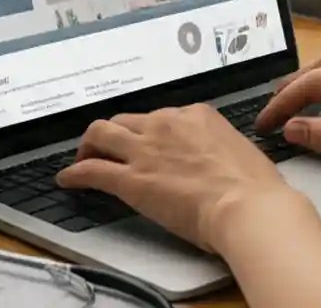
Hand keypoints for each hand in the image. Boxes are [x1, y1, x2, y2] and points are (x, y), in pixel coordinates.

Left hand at [56, 105, 307, 251]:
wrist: (246, 205)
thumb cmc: (253, 186)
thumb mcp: (238, 150)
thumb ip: (217, 148)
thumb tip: (215, 160)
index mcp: (196, 116)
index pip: (162, 117)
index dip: (150, 132)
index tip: (148, 143)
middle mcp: (166, 124)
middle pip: (127, 120)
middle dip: (115, 133)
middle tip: (110, 149)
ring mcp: (146, 150)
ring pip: (101, 133)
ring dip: (89, 145)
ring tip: (83, 157)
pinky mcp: (131, 179)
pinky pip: (92, 170)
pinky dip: (75, 173)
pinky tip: (67, 180)